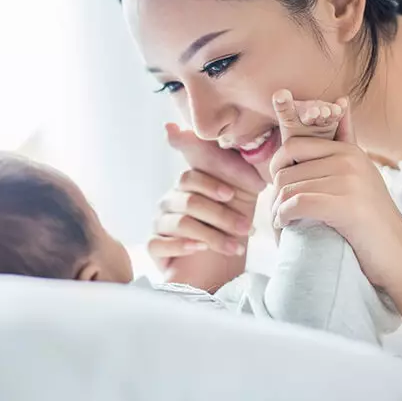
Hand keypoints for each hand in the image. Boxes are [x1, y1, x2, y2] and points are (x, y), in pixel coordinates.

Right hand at [149, 124, 264, 289]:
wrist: (225, 270)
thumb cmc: (232, 227)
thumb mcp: (240, 194)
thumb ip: (229, 165)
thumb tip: (202, 131)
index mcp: (188, 185)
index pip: (190, 176)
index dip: (211, 185)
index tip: (231, 196)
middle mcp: (170, 200)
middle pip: (189, 201)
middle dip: (222, 216)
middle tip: (246, 229)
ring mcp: (160, 223)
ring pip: (181, 223)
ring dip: (213, 236)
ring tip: (236, 247)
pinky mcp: (155, 246)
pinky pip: (159, 242)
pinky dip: (182, 246)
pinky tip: (200, 250)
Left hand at [269, 98, 401, 358]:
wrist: (399, 255)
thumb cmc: (372, 220)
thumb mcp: (362, 174)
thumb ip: (346, 142)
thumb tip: (341, 100)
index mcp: (349, 151)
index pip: (293, 147)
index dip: (277, 168)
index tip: (278, 189)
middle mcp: (349, 161)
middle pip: (286, 171)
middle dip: (275, 195)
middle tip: (277, 214)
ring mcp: (348, 181)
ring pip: (288, 189)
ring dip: (277, 211)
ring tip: (280, 224)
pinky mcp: (344, 205)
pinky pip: (296, 204)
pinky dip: (283, 218)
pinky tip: (285, 227)